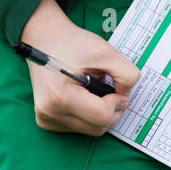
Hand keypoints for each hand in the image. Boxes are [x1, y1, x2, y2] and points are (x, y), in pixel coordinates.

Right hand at [19, 0, 140, 135]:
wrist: (44, 40)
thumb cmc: (72, 43)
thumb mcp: (105, 52)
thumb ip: (126, 74)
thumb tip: (126, 97)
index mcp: (60, 96)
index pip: (102, 117)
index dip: (117, 103)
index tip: (119, 89)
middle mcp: (49, 112)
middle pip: (98, 128)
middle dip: (111, 110)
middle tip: (109, 87)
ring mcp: (46, 119)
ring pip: (90, 129)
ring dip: (100, 112)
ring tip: (94, 87)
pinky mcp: (46, 121)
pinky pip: (79, 127)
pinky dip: (88, 115)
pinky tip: (84, 95)